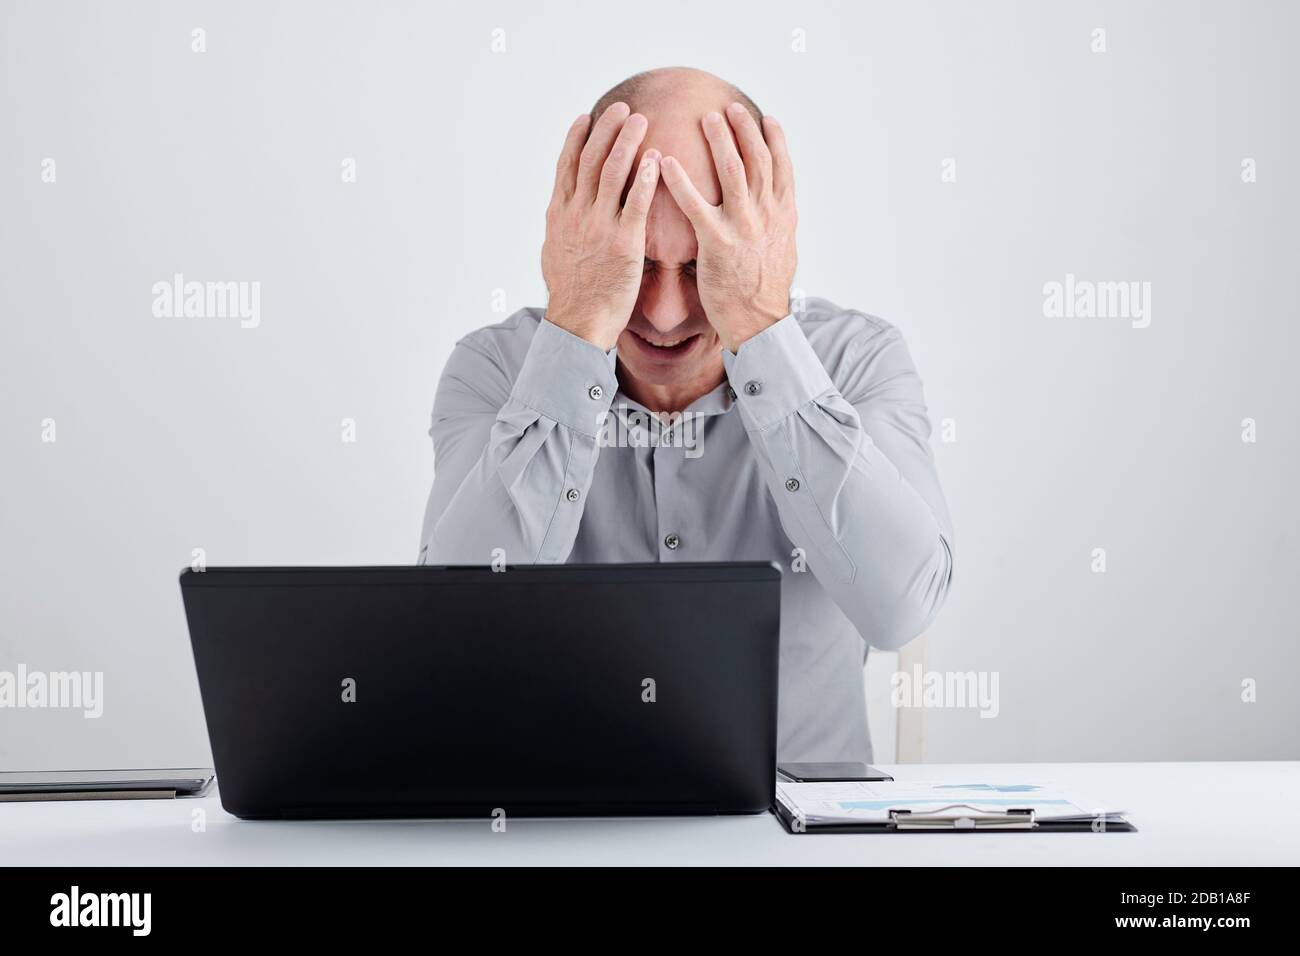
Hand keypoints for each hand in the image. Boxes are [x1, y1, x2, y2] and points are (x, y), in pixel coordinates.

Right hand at [541, 102, 660, 351]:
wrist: (577, 323)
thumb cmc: (571, 293)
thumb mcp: (554, 252)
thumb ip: (560, 227)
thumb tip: (559, 212)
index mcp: (559, 214)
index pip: (566, 165)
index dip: (577, 138)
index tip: (588, 116)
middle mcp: (576, 214)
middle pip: (591, 160)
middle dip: (606, 129)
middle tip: (622, 108)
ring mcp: (598, 226)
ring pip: (611, 173)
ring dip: (627, 142)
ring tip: (640, 120)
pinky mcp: (622, 243)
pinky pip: (635, 203)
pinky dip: (644, 178)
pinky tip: (655, 159)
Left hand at [659, 103, 797, 352]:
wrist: (758, 322)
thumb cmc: (765, 289)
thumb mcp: (783, 248)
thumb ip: (778, 220)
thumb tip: (779, 201)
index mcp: (784, 214)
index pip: (783, 166)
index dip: (774, 139)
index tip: (764, 118)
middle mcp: (766, 214)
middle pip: (757, 158)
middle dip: (743, 129)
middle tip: (728, 107)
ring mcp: (743, 226)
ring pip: (732, 171)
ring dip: (719, 140)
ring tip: (706, 119)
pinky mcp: (717, 242)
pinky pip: (695, 205)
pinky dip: (679, 180)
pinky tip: (664, 162)